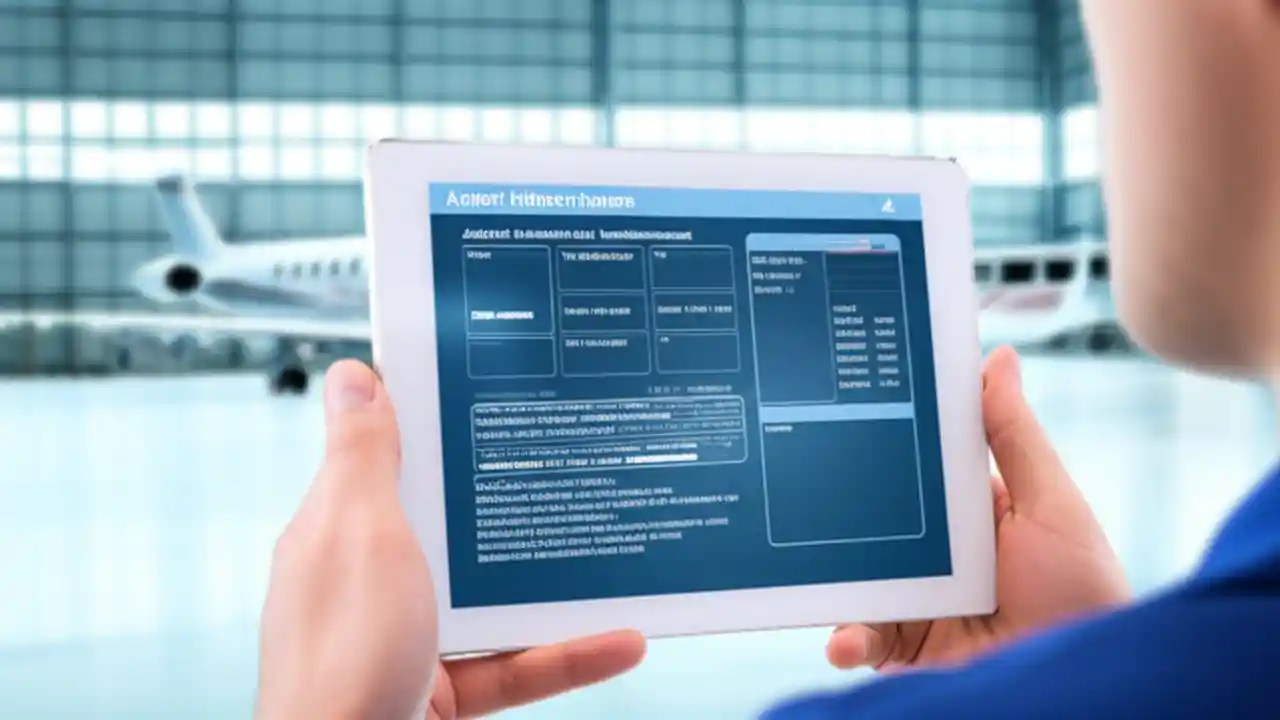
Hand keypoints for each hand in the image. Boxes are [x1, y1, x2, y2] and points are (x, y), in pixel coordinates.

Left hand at [256, 361, 645, 718]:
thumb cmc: (339, 664)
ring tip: (613, 554)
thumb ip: (365, 460)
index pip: (385, 454)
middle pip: (450, 522)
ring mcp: (405, 637)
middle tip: (574, 462)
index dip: (431, 416)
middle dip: (512, 498)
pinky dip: (566, 654)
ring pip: (491, 596)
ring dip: (554, 582)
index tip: (490, 384)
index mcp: (338, 531)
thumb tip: (355, 377)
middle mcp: (370, 580)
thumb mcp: (361, 538)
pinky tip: (619, 640)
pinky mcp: (439, 690)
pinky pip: (513, 663)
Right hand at [827, 347, 1129, 671]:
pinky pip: (859, 639)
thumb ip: (1015, 437)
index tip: (841, 402)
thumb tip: (997, 359)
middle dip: (834, 505)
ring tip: (813, 568)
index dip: (879, 438)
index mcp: (966, 515)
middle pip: (870, 520)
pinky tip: (844, 637)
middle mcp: (932, 556)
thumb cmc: (1083, 595)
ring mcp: (913, 603)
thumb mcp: (1051, 506)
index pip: (912, 468)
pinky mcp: (902, 650)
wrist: (1083, 686)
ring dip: (829, 575)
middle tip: (800, 482)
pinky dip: (844, 638)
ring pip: (853, 576)